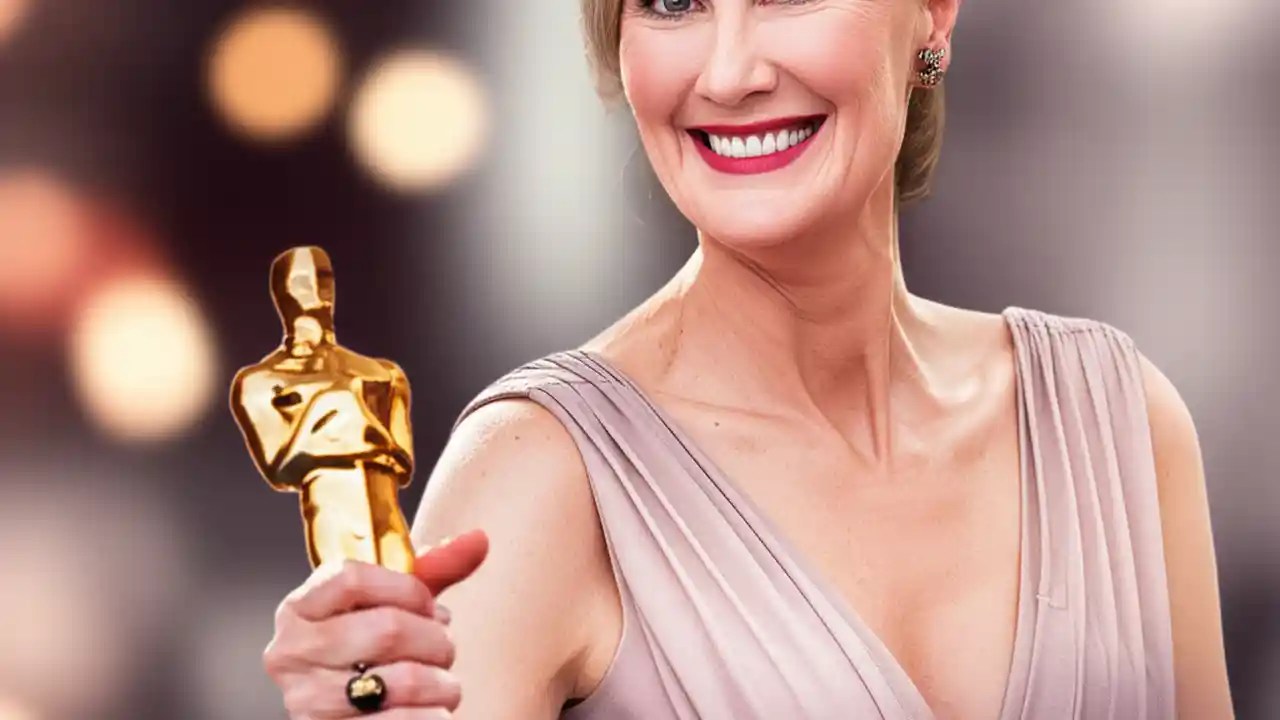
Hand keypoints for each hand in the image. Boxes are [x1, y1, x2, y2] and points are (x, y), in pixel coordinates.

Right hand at [264, 530, 489, 717]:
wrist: (351, 716)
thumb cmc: (375, 651)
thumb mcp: (394, 604)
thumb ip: (434, 569)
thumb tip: (480, 539)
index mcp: (299, 609)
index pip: (352, 578)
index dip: (407, 588)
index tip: (429, 604)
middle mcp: (291, 654)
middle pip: (387, 629)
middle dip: (435, 639)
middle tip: (444, 648)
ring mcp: (307, 702)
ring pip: (402, 681)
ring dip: (441, 682)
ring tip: (443, 683)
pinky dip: (433, 715)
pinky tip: (435, 710)